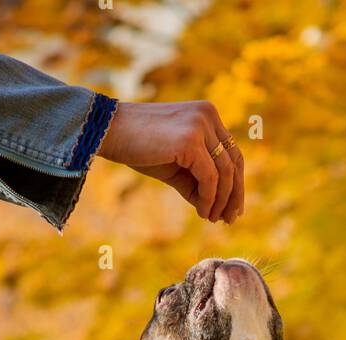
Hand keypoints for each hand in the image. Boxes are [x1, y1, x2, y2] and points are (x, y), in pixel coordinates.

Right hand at [100, 100, 243, 223]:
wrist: (109, 132)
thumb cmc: (140, 148)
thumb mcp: (175, 166)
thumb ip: (197, 181)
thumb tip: (217, 208)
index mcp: (207, 115)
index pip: (232, 152)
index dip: (236, 182)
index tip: (233, 208)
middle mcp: (208, 115)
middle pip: (234, 161)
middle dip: (234, 194)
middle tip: (230, 220)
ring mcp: (200, 125)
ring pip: (225, 172)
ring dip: (221, 201)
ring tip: (212, 219)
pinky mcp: (190, 140)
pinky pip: (210, 178)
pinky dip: (209, 199)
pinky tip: (202, 212)